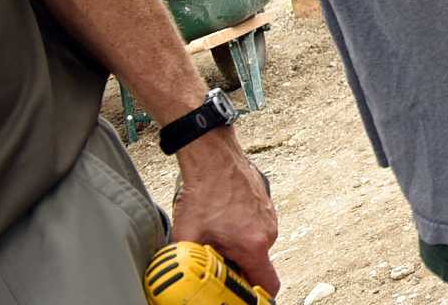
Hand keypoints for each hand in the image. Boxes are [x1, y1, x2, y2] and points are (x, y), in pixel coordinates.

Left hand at [170, 136, 279, 296]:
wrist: (214, 156)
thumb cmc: (204, 191)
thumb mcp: (187, 234)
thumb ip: (188, 263)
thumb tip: (178, 279)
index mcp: (253, 244)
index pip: (268, 284)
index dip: (255, 296)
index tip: (241, 297)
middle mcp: (268, 231)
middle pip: (257, 265)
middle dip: (237, 267)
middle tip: (214, 260)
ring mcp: (269, 216)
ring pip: (255, 245)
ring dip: (237, 247)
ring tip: (215, 233)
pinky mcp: (265, 205)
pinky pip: (255, 227)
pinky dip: (240, 230)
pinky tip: (221, 218)